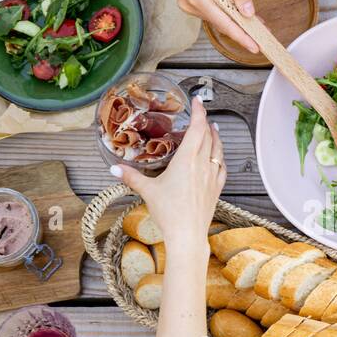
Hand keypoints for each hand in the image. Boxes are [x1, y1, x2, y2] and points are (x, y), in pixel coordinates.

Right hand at [111, 97, 225, 257]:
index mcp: (187, 159)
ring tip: (214, 129)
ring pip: (218, 151)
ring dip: (216, 137)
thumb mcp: (147, 191)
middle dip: (205, 123)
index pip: (197, 129)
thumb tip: (113, 169)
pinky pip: (222, 168)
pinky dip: (221, 158)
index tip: (198, 101)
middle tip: (202, 114)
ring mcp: (212, 177)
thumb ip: (131, 177)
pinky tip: (218, 158)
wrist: (187, 235)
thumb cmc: (169, 212)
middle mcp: (203, 165)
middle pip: (209, 137)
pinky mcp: (216, 189)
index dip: (199, 112)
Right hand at [164, 0, 258, 52]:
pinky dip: (227, 15)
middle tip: (263, 38)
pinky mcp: (191, 4)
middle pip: (220, 24)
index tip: (255, 47)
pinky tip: (241, 14)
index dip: (240, 36)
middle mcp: (189, 4)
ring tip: (257, 24)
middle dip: (242, 32)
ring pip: (218, 20)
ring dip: (236, 23)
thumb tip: (248, 12)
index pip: (222, 22)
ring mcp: (188, 6)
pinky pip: (213, 13)